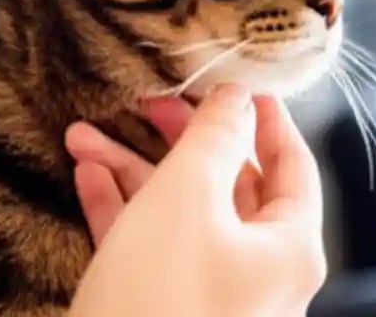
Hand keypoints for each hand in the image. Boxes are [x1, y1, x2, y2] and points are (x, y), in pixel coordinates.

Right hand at [65, 86, 327, 316]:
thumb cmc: (159, 300)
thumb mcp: (186, 199)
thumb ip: (212, 139)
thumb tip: (237, 95)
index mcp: (288, 247)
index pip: (292, 163)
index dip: (264, 117)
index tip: (236, 80)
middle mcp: (259, 273)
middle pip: (229, 184)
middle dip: (179, 138)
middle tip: (145, 99)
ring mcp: (212, 296)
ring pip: (180, 212)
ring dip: (133, 169)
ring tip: (84, 134)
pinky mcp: (166, 309)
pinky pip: (150, 246)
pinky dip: (120, 208)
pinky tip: (87, 174)